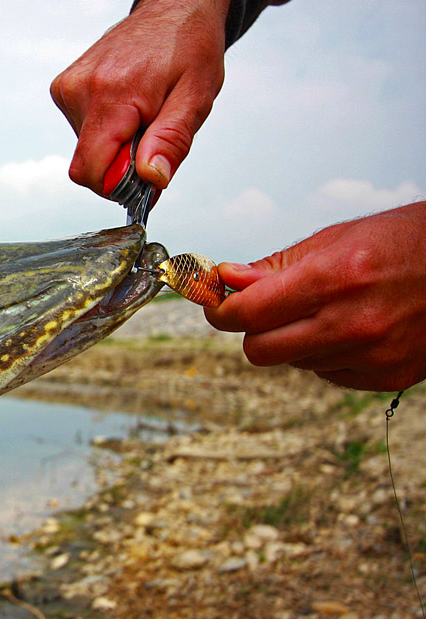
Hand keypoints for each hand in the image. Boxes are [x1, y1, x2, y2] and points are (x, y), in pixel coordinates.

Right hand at [50, 0, 230, 192]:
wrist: (174, 8)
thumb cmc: (190, 48)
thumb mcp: (196, 97)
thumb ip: (171, 141)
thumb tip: (152, 179)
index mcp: (112, 94)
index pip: (91, 170)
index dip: (118, 185)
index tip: (146, 174)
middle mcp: (81, 90)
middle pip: (88, 164)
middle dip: (121, 164)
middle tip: (152, 136)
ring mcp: (68, 87)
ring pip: (85, 149)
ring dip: (116, 145)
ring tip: (142, 113)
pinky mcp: (64, 87)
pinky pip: (81, 130)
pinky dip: (106, 129)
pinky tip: (127, 104)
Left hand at [205, 202, 425, 390]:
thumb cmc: (401, 244)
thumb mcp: (335, 240)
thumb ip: (274, 268)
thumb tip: (226, 280)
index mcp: (334, 278)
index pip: (248, 314)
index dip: (222, 311)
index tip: (218, 305)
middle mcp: (352, 322)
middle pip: (260, 351)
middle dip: (253, 331)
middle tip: (264, 311)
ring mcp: (372, 355)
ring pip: (293, 363)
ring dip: (295, 341)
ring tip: (327, 311)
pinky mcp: (387, 377)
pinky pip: (327, 374)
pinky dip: (327, 355)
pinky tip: (352, 328)